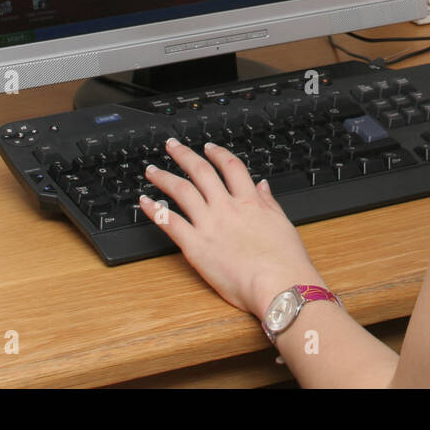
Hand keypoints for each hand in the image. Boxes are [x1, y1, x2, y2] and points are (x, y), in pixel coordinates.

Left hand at [140, 139, 322, 317]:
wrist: (278, 283)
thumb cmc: (285, 260)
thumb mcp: (283, 223)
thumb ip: (269, 202)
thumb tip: (263, 186)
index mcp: (250, 202)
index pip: (231, 167)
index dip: (218, 153)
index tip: (208, 147)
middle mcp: (227, 207)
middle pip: (201, 172)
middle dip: (184, 155)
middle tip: (172, 146)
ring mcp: (209, 224)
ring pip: (181, 191)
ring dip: (164, 177)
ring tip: (152, 171)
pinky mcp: (195, 246)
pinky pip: (170, 222)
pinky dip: (155, 210)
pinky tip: (145, 202)